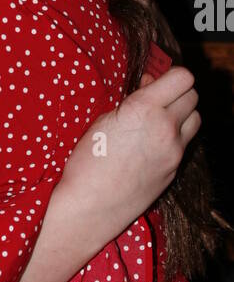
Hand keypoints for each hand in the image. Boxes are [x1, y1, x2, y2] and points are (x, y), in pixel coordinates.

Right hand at [57, 66, 199, 238]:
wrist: (89, 207)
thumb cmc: (86, 163)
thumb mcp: (102, 121)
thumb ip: (132, 102)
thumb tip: (149, 89)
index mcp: (144, 109)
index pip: (182, 77)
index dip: (169, 75)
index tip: (154, 80)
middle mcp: (166, 128)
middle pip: (193, 95)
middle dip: (176, 92)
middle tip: (155, 99)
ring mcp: (174, 151)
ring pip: (195, 119)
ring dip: (182, 114)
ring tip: (159, 120)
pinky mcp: (174, 170)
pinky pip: (184, 143)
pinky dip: (174, 137)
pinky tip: (152, 145)